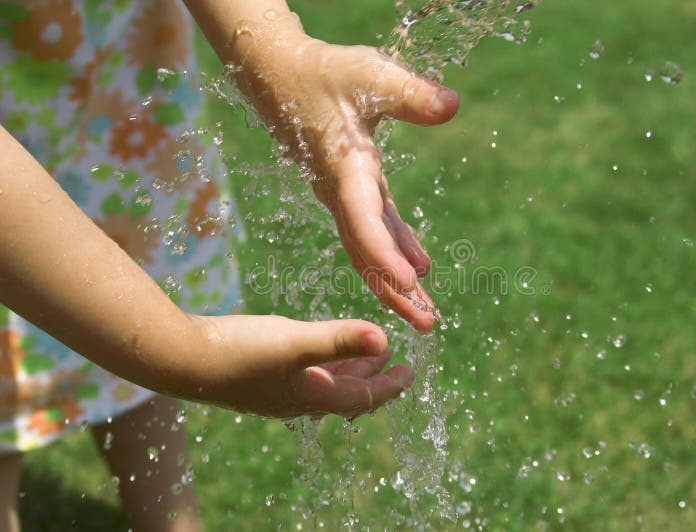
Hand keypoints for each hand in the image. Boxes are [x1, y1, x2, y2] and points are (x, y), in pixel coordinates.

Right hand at [188, 314, 413, 418]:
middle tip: (394, 362)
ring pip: (325, 384)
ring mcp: (277, 391)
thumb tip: (385, 337)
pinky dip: (322, 362)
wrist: (181, 359)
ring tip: (366, 351)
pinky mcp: (259, 379)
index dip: (390, 386)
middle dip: (373, 377)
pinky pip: (304, 375)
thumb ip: (339, 339)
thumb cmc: (240, 352)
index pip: (363, 398)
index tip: (410, 371)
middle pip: (346, 393)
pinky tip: (316, 348)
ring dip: (349, 369)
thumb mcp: (295, 341)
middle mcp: (297, 400)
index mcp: (312, 397)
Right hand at [236, 31, 458, 331]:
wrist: (278, 75)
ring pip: (370, 249)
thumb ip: (409, 93)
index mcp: (344, 167)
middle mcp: (340, 191)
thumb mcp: (368, 72)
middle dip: (395, 291)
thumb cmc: (321, 71)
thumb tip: (451, 105)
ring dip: (397, 281)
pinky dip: (395, 252)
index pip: (363, 218)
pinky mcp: (350, 190)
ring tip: (426, 315)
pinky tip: (419, 271)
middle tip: (427, 326)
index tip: (412, 282)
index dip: (385, 251)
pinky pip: (374, 231)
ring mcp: (343, 195)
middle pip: (367, 251)